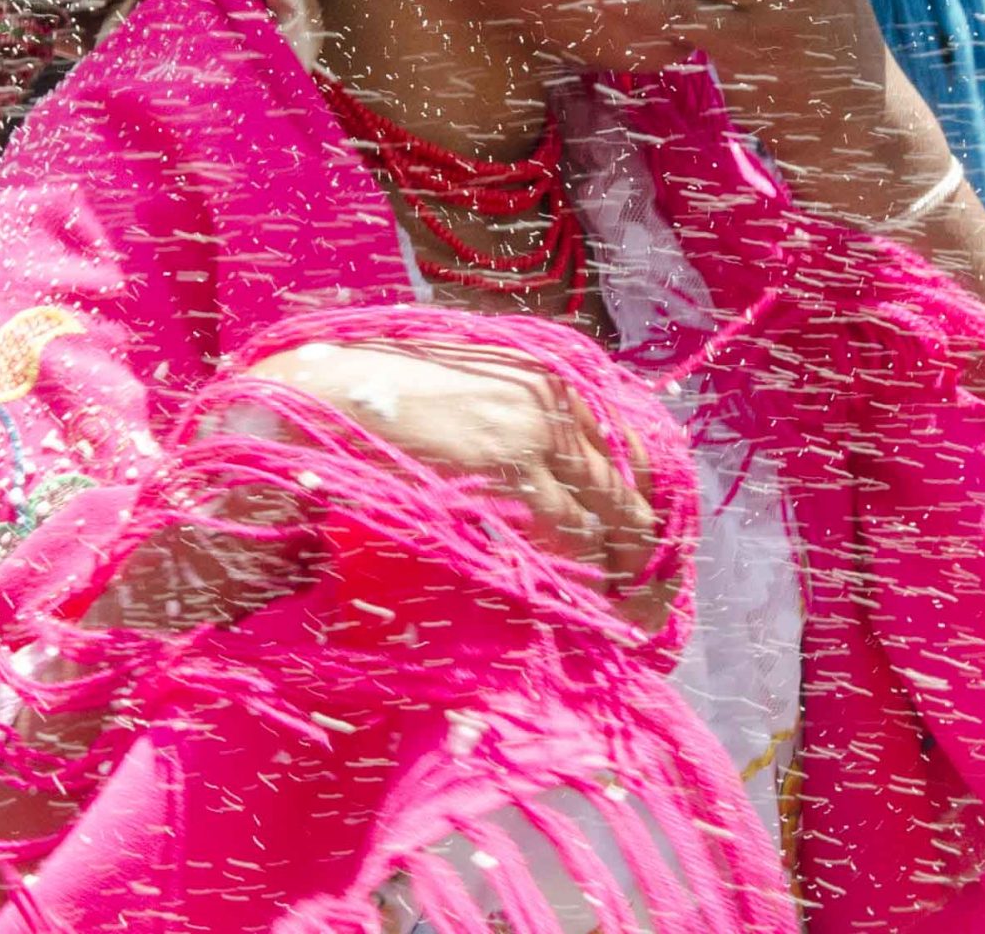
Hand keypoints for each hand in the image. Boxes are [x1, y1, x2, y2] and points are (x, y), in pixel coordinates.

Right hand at [246, 338, 668, 628]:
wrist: (332, 392)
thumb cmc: (392, 395)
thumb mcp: (476, 386)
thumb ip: (523, 413)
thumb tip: (562, 462)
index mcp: (554, 374)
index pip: (635, 440)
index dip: (648, 495)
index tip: (652, 536)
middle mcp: (559, 397)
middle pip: (636, 479)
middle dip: (648, 537)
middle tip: (648, 587)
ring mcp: (539, 432)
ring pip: (616, 513)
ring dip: (628, 566)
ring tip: (629, 610)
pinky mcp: (513, 471)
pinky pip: (575, 534)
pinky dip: (592, 573)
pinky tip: (595, 604)